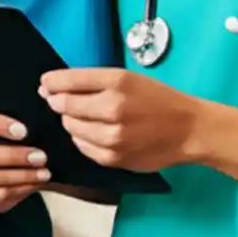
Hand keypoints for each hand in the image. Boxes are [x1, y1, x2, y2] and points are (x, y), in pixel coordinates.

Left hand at [40, 68, 205, 171]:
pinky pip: (81, 146)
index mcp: (117, 82)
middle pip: (63, 105)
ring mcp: (112, 136)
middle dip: (59, 102)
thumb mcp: (127, 78)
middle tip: (67, 101)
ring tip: (89, 117)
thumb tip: (49, 86)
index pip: (65, 81)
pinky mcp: (112, 157)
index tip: (47, 84)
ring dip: (72, 121)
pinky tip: (98, 132)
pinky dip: (83, 138)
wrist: (190, 130)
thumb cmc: (158, 99)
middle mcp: (113, 108)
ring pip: (70, 127)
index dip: (50, 83)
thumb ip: (89, 81)